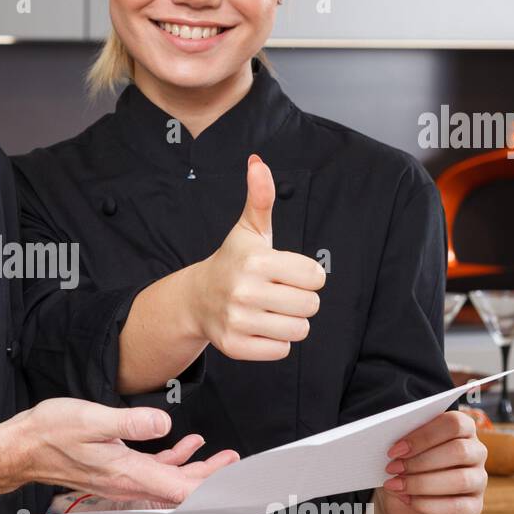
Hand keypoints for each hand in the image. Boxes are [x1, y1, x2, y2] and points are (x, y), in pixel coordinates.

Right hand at [13, 399, 236, 505]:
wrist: (22, 448)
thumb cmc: (51, 432)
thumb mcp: (90, 420)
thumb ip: (129, 422)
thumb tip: (165, 423)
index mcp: (128, 475)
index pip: (181, 492)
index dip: (213, 494)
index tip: (238, 493)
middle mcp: (129, 484)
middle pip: (183, 491)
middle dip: (217, 483)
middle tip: (246, 474)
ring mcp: (124, 479)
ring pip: (172, 482)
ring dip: (200, 471)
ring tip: (229, 459)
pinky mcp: (118, 470)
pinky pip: (155, 472)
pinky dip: (176, 462)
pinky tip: (190, 446)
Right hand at [191, 153, 325, 360]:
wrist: (196, 298)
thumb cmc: (233, 262)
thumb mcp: (249, 229)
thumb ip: (261, 197)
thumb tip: (257, 162)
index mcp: (256, 261)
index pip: (316, 276)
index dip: (307, 275)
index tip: (287, 272)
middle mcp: (245, 291)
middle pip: (311, 305)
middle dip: (300, 300)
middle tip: (279, 293)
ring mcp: (238, 320)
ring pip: (299, 330)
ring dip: (290, 322)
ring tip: (270, 310)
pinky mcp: (235, 346)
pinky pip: (281, 350)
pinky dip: (275, 342)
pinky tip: (259, 327)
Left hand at [373, 407, 488, 513]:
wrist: (403, 499)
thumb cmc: (405, 466)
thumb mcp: (402, 452)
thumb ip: (405, 443)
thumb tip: (395, 448)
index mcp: (462, 429)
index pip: (454, 424)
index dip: (424, 436)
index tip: (395, 449)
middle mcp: (476, 452)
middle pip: (459, 451)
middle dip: (421, 461)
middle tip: (392, 468)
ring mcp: (479, 480)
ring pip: (460, 480)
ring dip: (422, 483)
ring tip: (396, 485)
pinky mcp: (474, 506)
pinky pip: (457, 506)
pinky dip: (427, 504)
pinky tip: (407, 499)